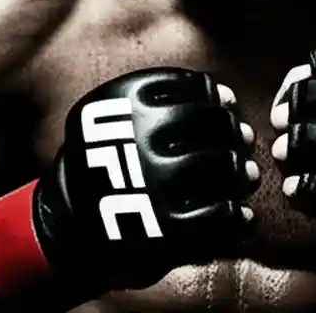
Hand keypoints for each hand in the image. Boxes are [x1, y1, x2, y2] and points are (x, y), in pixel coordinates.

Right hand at [0, 67, 258, 301]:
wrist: (68, 224)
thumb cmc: (105, 159)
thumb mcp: (115, 113)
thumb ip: (164, 99)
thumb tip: (226, 99)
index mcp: (123, 103)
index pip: (190, 86)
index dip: (214, 95)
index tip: (223, 104)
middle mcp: (138, 139)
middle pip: (213, 125)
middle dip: (232, 131)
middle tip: (240, 138)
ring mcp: (152, 184)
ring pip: (222, 166)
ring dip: (241, 170)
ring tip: (246, 174)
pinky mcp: (163, 229)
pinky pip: (220, 216)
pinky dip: (238, 216)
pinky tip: (241, 214)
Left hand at [268, 41, 315, 266]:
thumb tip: (293, 79)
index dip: (302, 83)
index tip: (298, 100)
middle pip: (313, 100)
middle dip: (292, 116)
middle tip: (286, 129)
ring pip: (313, 139)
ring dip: (292, 149)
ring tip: (287, 156)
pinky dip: (302, 188)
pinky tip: (298, 188)